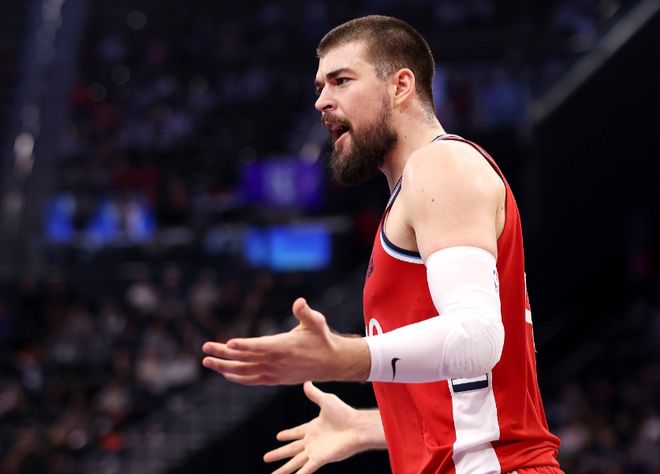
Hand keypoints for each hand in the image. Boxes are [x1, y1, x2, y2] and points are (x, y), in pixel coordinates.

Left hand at [201, 298, 369, 384]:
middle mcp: (277, 362)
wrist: (330, 363)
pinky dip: (237, 377)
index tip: (228, 343)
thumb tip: (299, 301)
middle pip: (246, 359)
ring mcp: (274, 373)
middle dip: (223, 354)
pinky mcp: (274, 379)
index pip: (261, 346)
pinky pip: (252, 380)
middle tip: (205, 347)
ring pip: (245, 372)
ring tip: (206, 361)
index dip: (245, 346)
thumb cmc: (321, 338)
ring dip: (224, 367)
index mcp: (285, 346)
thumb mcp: (316, 322)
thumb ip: (306, 313)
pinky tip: (224, 373)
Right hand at [264, 382, 384, 473]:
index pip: (296, 432)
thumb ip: (314, 394)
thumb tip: (306, 382)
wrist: (356, 426)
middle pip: (291, 449)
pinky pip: (306, 470)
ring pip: (295, 462)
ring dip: (284, 470)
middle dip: (278, 454)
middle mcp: (312, 441)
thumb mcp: (326, 400)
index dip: (288, 434)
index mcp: (313, 427)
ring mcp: (315, 451)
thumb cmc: (344, 413)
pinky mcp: (320, 459)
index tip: (278, 436)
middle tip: (266, 457)